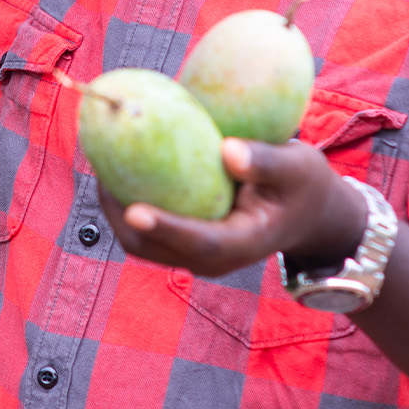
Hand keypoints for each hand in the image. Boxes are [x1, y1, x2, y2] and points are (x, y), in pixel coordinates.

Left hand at [98, 138, 367, 277]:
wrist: (307, 210)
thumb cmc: (302, 182)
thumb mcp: (297, 165)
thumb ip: (266, 160)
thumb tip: (226, 151)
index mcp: (244, 243)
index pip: (201, 244)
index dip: (166, 228)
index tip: (134, 208)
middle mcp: (215, 258)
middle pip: (157, 249)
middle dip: (122, 217)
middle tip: (100, 170)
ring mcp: (196, 252)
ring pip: (143, 243)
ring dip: (116, 210)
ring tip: (100, 163)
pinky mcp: (185, 240)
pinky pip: (147, 229)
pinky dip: (128, 200)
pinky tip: (118, 166)